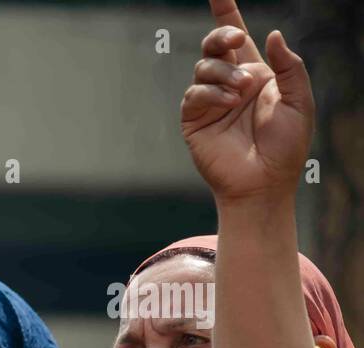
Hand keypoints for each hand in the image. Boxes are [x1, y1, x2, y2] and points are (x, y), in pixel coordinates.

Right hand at [181, 0, 313, 204]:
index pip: (239, 38)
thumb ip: (289, 66)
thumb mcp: (300, 100)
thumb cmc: (286, 146)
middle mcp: (231, 84)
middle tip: (237, 44)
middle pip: (215, 45)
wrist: (264, 182)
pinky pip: (195, 92)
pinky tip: (229, 102)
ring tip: (242, 93)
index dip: (226, 13)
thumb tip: (272, 34)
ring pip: (204, 66)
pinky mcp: (194, 119)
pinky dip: (212, 92)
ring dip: (224, 73)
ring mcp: (210, 101)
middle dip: (222, 36)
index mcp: (257, 75)